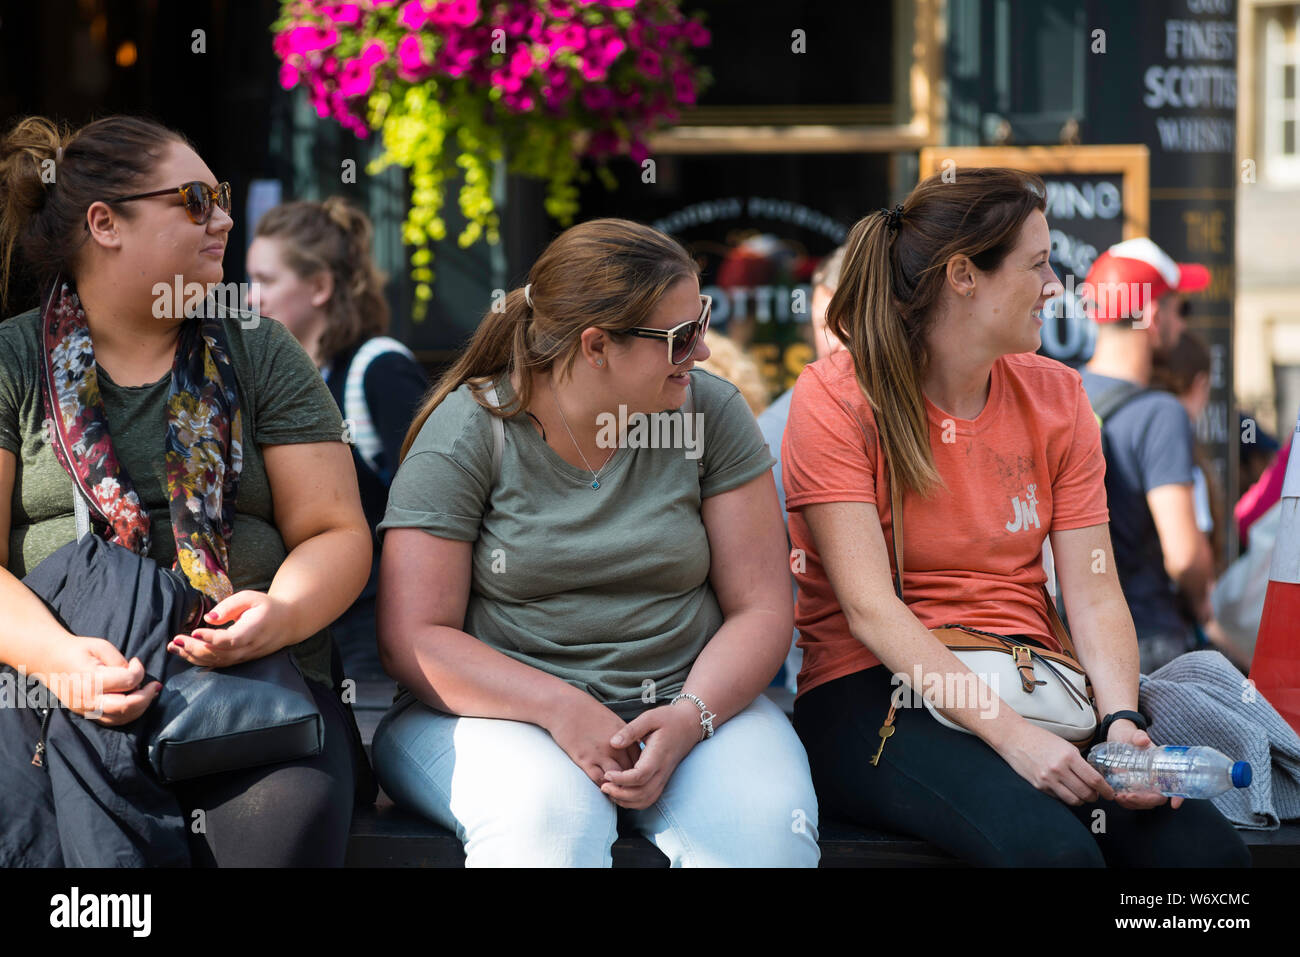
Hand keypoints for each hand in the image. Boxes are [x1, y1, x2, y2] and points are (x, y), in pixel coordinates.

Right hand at [44, 637, 160, 725]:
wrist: (49, 660)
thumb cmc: (77, 650)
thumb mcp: (100, 646)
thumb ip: (120, 662)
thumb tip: (134, 676)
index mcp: (91, 679)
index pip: (127, 681)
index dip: (139, 671)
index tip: (137, 661)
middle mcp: (87, 699)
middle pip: (126, 707)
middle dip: (146, 697)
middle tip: (154, 686)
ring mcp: (85, 709)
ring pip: (120, 718)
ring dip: (140, 707)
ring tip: (149, 694)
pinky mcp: (86, 714)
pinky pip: (112, 721)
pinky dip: (128, 714)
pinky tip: (136, 702)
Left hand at [167, 591, 291, 667]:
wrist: (287, 622)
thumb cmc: (266, 607)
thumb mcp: (250, 597)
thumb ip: (229, 606)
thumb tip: (208, 618)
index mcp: (254, 630)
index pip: (231, 639)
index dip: (212, 639)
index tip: (194, 632)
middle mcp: (249, 647)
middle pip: (219, 654)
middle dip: (195, 648)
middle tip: (176, 639)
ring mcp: (245, 656)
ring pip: (216, 661)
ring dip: (193, 656)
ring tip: (173, 646)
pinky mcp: (240, 660)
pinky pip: (218, 664)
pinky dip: (199, 660)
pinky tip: (184, 653)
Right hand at [543, 693, 641, 787]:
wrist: (565, 707)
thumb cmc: (587, 712)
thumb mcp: (612, 721)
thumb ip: (624, 737)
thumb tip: (630, 749)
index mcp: (625, 736)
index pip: (641, 760)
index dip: (640, 771)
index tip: (637, 778)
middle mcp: (616, 746)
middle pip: (632, 771)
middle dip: (632, 783)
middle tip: (630, 791)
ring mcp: (601, 753)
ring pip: (618, 778)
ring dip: (618, 788)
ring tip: (618, 794)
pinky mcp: (585, 759)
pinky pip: (598, 779)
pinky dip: (603, 786)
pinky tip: (603, 789)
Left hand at [600, 700, 701, 809]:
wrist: (690, 725)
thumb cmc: (668, 719)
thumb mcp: (650, 717)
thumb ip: (631, 730)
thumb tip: (613, 743)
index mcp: (658, 755)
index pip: (640, 776)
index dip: (622, 779)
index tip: (607, 773)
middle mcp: (662, 770)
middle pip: (642, 793)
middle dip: (620, 794)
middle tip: (603, 785)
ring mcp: (664, 777)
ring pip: (646, 800)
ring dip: (626, 800)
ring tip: (609, 791)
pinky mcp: (662, 780)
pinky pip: (649, 798)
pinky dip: (633, 801)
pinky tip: (620, 792)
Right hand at [994, 720, 1115, 805]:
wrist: (1015, 738)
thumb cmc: (1040, 739)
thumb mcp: (1065, 745)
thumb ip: (1078, 761)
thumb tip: (1093, 777)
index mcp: (1069, 756)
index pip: (1094, 780)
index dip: (1106, 790)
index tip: (1110, 794)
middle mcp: (1059, 769)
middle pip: (1086, 793)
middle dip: (1095, 797)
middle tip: (1097, 795)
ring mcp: (1048, 779)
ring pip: (1074, 800)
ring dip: (1082, 800)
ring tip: (1083, 794)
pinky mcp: (1039, 786)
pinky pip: (1059, 797)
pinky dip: (1067, 796)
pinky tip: (1067, 790)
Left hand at [1104, 721, 1183, 810]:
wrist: (1116, 736)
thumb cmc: (1129, 736)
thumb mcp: (1134, 734)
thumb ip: (1139, 736)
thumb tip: (1142, 740)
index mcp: (1161, 767)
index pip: (1176, 784)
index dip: (1178, 796)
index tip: (1174, 804)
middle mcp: (1156, 778)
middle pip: (1158, 798)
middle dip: (1146, 801)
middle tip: (1129, 796)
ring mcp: (1144, 785)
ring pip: (1146, 803)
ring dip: (1134, 804)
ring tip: (1120, 796)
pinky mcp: (1132, 787)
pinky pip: (1134, 801)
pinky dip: (1127, 803)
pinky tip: (1117, 797)